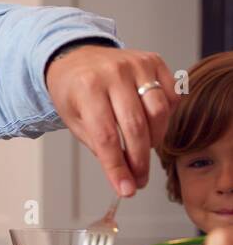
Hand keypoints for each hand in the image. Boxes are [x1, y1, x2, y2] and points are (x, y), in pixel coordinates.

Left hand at [45, 45, 178, 196]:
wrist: (76, 56)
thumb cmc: (74, 90)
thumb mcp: (73, 119)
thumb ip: (98, 146)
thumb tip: (123, 179)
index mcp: (86, 89)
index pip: (106, 137)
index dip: (118, 167)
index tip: (126, 188)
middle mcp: (112, 74)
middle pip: (135, 127)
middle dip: (139, 160)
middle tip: (139, 179)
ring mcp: (135, 65)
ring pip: (158, 112)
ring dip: (154, 139)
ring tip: (142, 148)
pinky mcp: (153, 61)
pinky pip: (171, 96)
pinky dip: (166, 116)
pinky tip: (152, 123)